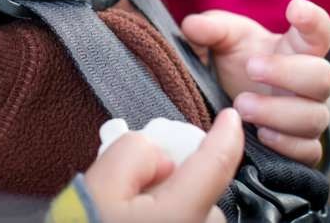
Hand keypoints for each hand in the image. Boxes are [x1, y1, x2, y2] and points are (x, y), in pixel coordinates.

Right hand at [81, 107, 244, 222]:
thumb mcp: (99, 185)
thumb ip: (134, 153)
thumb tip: (159, 156)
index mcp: (181, 213)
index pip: (218, 164)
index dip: (227, 134)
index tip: (230, 118)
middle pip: (204, 194)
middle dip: (179, 183)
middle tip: (138, 189)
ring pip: (195, 218)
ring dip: (174, 210)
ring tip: (131, 216)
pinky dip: (171, 222)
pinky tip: (138, 222)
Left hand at [180, 0, 329, 165]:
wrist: (228, 100)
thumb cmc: (233, 61)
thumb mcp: (220, 40)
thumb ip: (210, 30)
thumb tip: (192, 26)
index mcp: (296, 49)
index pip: (320, 31)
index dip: (314, 20)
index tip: (294, 8)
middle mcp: (309, 83)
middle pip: (323, 77)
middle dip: (288, 73)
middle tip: (251, 68)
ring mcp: (308, 115)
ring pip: (315, 117)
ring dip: (278, 113)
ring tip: (241, 106)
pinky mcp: (301, 146)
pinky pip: (309, 151)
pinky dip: (286, 145)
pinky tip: (259, 135)